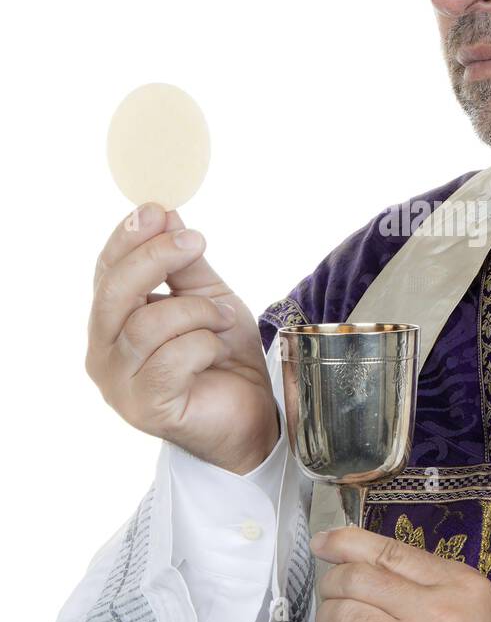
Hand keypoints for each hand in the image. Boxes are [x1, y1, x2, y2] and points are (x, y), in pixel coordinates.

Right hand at [85, 202, 279, 473]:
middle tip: (196, 241)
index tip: (158, 209)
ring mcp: (120, 384)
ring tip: (223, 317)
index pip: (106, 272)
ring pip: (147, 325)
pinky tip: (217, 350)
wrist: (253, 412)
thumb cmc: (223, 354)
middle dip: (154, 258)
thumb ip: (184, 263)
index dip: (127, 238)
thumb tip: (166, 215)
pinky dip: (203, 345)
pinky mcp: (146, 409)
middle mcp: (104, 353)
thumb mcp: (207, 296)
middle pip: (113, 293)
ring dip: (196, 311)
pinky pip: (170, 359)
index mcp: (112, 322)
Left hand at [308, 525, 490, 621]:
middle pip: (358, 579)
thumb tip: (377, 565)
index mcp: (457, 584)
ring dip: (326, 618)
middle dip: (331, 583)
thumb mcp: (481, 604)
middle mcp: (437, 611)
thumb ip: (433, 581)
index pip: (388, 552)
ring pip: (345, 615)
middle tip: (329, 595)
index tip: (324, 543)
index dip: (344, 542)